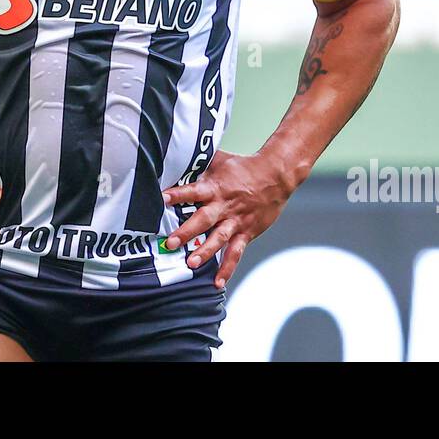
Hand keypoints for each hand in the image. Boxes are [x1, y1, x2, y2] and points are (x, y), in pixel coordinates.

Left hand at [162, 150, 297, 288]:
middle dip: (187, 232)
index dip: (178, 194)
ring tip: (191, 263)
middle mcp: (224, 206)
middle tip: (171, 243)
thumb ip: (199, 164)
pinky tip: (217, 283)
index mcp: (215, 187)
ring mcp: (235, 221)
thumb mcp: (219, 160)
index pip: (193, 191)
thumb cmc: (244, 167)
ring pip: (219, 238)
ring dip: (205, 251)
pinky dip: (227, 268)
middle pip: (203, 220)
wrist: (275, 176)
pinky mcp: (246, 232)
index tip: (162, 198)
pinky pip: (235, 253)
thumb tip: (177, 156)